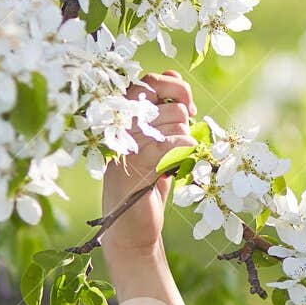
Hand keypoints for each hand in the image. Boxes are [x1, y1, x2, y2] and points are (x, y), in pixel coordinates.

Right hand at [99, 70, 197, 257]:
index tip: (188, 108)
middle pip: (167, 103)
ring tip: (171, 163)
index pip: (149, 82)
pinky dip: (184, 152)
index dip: (175, 89)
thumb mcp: (156, 142)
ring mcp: (124, 147)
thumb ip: (162, 109)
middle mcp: (117, 128)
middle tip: (178, 143)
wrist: (130, 231)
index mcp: (119, 118)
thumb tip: (172, 73)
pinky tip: (179, 164)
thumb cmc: (145, 185)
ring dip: (184, 142)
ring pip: (173, 121)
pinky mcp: (135, 169)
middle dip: (182, 122)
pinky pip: (172, 145)